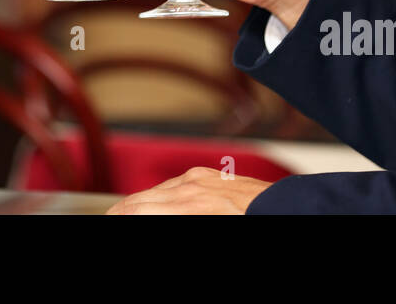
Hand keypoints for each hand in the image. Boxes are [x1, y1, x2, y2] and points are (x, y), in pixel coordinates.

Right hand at [106, 166, 272, 213]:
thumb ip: (170, 215)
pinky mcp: (209, 175)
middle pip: (139, 201)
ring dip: (136, 203)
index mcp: (188, 207)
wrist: (286, 210)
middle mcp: (189, 189)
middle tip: (109, 218)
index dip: (117, 215)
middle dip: (120, 211)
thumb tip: (147, 213)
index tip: (109, 219)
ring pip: (155, 191)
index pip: (136, 211)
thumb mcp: (200, 221)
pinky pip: (174, 184)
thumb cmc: (250, 221)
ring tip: (123, 213)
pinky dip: (159, 195)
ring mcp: (199, 179)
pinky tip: (156, 202)